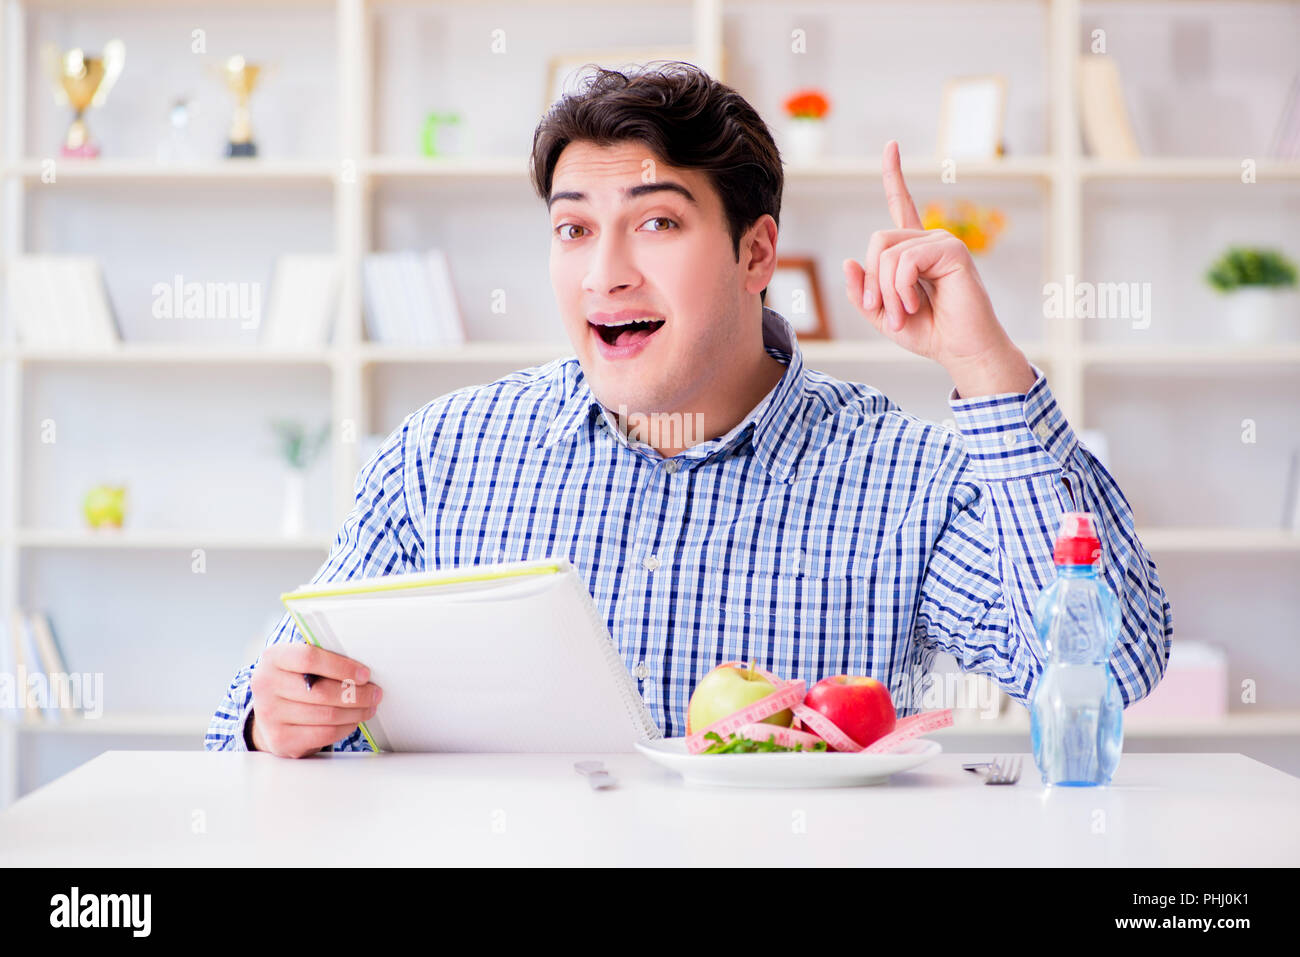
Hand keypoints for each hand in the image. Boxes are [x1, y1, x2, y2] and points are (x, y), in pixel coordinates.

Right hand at [248, 643, 381, 757]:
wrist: (269, 713)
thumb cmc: (294, 682)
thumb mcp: (299, 663)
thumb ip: (323, 659)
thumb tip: (362, 667)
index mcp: (273, 658)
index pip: (310, 658)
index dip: (342, 667)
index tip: (365, 674)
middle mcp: (266, 685)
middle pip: (322, 691)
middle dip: (357, 694)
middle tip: (375, 693)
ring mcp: (270, 714)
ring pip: (327, 715)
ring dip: (356, 712)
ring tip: (369, 707)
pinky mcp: (280, 739)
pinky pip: (323, 734)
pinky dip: (345, 727)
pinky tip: (353, 721)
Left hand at [842, 141, 1034, 396]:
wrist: (961, 350)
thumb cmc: (928, 333)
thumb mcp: (883, 314)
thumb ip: (863, 291)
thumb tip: (849, 261)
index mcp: (913, 251)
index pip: (901, 206)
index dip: (894, 176)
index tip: (891, 145)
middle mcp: (928, 240)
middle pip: (878, 242)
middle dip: (873, 281)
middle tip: (885, 311)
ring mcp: (943, 242)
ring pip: (888, 254)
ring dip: (887, 291)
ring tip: (904, 313)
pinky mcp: (953, 251)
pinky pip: (907, 261)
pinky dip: (902, 288)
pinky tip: (915, 304)